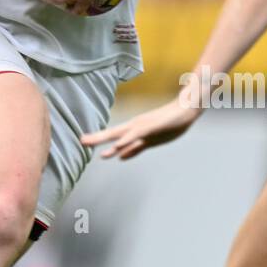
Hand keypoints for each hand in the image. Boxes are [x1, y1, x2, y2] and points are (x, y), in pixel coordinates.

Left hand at [82, 95, 201, 159]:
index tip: (83, 141)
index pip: (112, 135)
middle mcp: (135, 127)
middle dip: (95, 138)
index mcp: (134, 129)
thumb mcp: (150, 140)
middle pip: (111, 133)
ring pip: (119, 134)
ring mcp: (143, 127)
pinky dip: (125, 141)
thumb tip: (119, 157)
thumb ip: (134, 148)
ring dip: (104, 138)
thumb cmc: (170, 123)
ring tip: (90, 141)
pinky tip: (116, 146)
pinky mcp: (151, 128)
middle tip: (80, 141)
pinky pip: (136, 136)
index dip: (97, 139)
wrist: (186, 109)